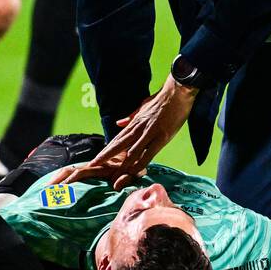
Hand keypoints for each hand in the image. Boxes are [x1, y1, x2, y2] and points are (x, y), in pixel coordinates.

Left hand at [51, 77, 197, 189]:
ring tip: (112, 178)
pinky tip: (133, 173)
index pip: (117, 139)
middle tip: (93, 168)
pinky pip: (148, 154)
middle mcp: (139, 128)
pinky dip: (139, 164)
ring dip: (121, 166)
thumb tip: (118, 123)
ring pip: (131, 152)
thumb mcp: (143, 106)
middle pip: (119, 145)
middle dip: (106, 157)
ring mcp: (150, 133)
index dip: (106, 150)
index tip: (95, 159)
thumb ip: (131, 116)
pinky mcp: (162, 137)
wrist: (178, 92)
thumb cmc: (163, 98)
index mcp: (135, 122)